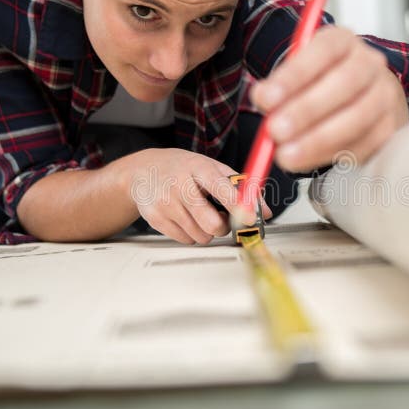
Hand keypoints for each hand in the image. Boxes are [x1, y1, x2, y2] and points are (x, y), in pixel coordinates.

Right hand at [121, 148, 271, 244]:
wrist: (143, 171)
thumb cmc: (183, 169)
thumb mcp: (212, 168)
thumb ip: (241, 189)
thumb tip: (265, 212)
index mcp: (199, 168)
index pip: (221, 187)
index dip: (237, 205)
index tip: (250, 217)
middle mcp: (180, 185)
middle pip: (211, 223)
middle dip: (223, 227)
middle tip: (221, 218)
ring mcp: (165, 203)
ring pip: (200, 236)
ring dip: (207, 231)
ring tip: (200, 214)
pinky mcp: (155, 218)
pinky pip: (186, 240)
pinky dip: (191, 234)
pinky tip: (186, 218)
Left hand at [250, 26, 408, 171]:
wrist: (365, 95)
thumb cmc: (323, 82)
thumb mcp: (298, 74)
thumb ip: (279, 86)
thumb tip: (262, 99)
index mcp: (343, 42)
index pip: (322, 51)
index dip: (293, 75)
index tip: (265, 98)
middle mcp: (369, 64)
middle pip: (344, 84)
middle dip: (305, 111)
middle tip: (275, 130)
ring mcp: (385, 96)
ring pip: (356, 118)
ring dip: (317, 140)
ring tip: (286, 155)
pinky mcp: (390, 129)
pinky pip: (363, 144)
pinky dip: (330, 155)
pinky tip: (306, 161)